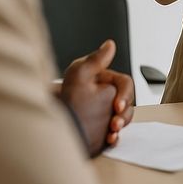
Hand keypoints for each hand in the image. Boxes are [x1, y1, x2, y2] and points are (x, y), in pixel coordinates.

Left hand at [59, 40, 131, 155]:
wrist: (55, 133)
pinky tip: (110, 139)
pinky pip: (117, 132)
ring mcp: (104, 113)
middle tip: (115, 123)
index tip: (116, 106)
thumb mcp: (80, 77)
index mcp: (100, 80)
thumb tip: (109, 44)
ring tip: (112, 132)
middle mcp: (103, 95)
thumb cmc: (67, 104)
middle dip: (123, 113)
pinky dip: (115, 136)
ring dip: (121, 124)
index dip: (124, 94)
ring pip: (125, 116)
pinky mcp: (101, 129)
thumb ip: (95, 60)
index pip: (125, 83)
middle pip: (127, 100)